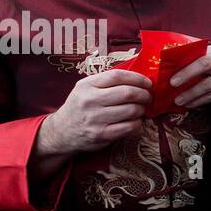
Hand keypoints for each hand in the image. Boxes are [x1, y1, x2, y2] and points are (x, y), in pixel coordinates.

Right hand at [37, 69, 152, 157]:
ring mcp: (95, 118)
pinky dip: (137, 123)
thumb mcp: (86, 88)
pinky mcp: (101, 135)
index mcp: (87, 85)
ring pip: (131, 110)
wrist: (62, 131)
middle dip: (144, 94)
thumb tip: (137, 78)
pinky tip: (135, 121)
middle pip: (127, 93)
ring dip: (142, 109)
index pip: (117, 76)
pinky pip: (129, 127)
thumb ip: (106, 82)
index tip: (147, 83)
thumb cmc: (80, 106)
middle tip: (148, 97)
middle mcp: (90, 100)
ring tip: (140, 109)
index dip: (137, 78)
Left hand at [170, 44, 210, 107]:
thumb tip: (170, 66)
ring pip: (210, 87)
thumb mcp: (210, 56)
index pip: (201, 59)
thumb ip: (195, 58)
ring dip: (192, 96)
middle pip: (206, 70)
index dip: (186, 70)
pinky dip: (201, 101)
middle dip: (188, 81)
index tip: (172, 80)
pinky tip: (190, 104)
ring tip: (179, 101)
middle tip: (174, 91)